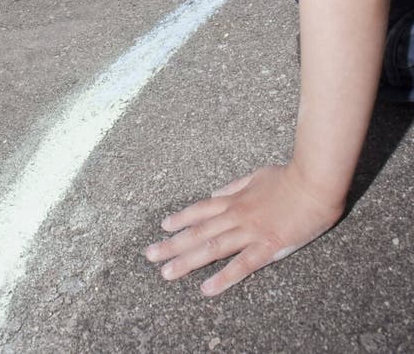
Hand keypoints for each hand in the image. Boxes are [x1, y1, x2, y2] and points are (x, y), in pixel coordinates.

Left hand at [144, 163, 342, 295]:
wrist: (314, 182)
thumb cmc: (289, 178)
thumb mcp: (256, 176)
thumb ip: (235, 186)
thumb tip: (215, 194)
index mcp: (235, 200)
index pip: (201, 210)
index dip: (181, 219)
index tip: (163, 227)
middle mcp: (237, 215)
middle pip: (198, 231)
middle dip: (172, 244)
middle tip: (150, 255)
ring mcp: (250, 231)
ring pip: (212, 248)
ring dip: (187, 261)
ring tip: (167, 273)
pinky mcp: (267, 246)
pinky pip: (241, 265)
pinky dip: (222, 277)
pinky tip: (207, 289)